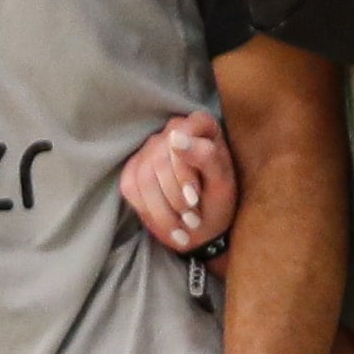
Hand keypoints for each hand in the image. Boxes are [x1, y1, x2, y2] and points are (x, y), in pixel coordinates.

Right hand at [120, 111, 236, 254]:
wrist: (204, 226)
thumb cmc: (218, 200)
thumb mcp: (222, 183)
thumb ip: (206, 156)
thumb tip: (175, 137)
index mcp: (201, 125)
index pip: (184, 135)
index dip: (185, 171)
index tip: (194, 198)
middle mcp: (173, 130)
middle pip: (161, 161)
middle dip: (176, 197)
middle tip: (194, 220)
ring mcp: (151, 148)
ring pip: (144, 177)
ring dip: (163, 211)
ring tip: (183, 228)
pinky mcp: (134, 169)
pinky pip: (131, 188)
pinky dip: (150, 213)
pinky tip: (168, 225)